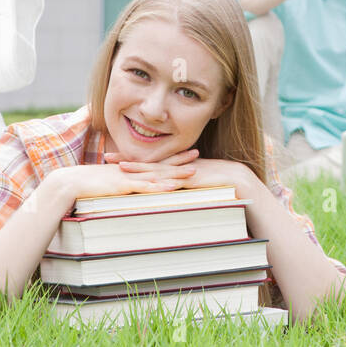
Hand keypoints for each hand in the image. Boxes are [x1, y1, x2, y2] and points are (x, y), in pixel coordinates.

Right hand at [50, 149, 197, 205]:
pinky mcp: (123, 186)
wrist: (70, 182)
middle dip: (179, 160)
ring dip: (175, 173)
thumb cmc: (85, 184)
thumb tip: (126, 186)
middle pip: (160, 164)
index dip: (170, 157)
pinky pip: (144, 187)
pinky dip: (158, 187)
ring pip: (157, 174)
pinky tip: (171, 187)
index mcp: (129, 169)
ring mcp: (128, 177)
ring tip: (193, 171)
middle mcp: (131, 170)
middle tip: (197, 154)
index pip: (154, 161)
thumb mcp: (106, 182)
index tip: (185, 152)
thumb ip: (118, 182)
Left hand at [114, 155, 259, 196]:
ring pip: (157, 169)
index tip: (115, 158)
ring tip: (120, 166)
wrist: (238, 180)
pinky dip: (160, 181)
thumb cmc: (219, 182)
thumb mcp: (195, 181)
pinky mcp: (191, 179)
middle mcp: (177, 166)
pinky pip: (173, 180)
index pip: (150, 162)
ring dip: (139, 168)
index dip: (133, 160)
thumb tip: (167, 189)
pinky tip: (148, 182)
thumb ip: (181, 183)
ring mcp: (183, 172)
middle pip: (148, 163)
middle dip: (128, 160)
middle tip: (107, 158)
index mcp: (176, 166)